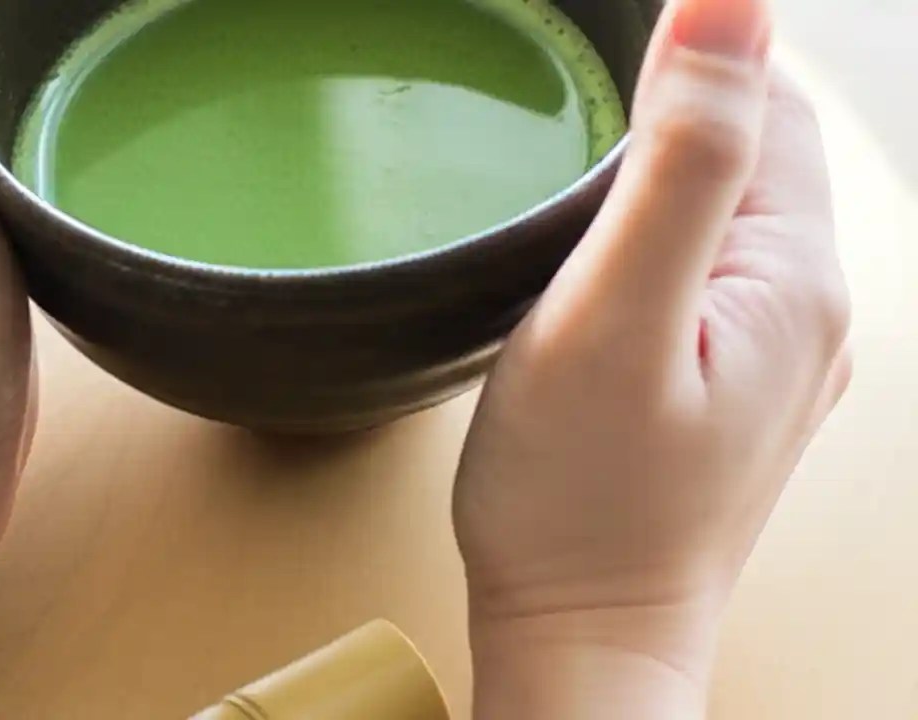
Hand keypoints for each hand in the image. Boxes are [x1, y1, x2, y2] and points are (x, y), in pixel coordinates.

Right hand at [454, 0, 849, 713]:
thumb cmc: (580, 496)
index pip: (771, 104)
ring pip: (735, 213)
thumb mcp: (614, 316)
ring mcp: (778, 356)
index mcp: (797, 276)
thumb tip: (732, 7)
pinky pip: (716, 274)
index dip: (694, 59)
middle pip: (761, 153)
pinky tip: (614, 259)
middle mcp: (810, 312)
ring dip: (673, 174)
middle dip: (683, 113)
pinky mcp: (734, 388)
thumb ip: (683, 161)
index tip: (602, 65)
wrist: (584, 633)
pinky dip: (669, 239)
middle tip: (581, 117)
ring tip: (588, 183)